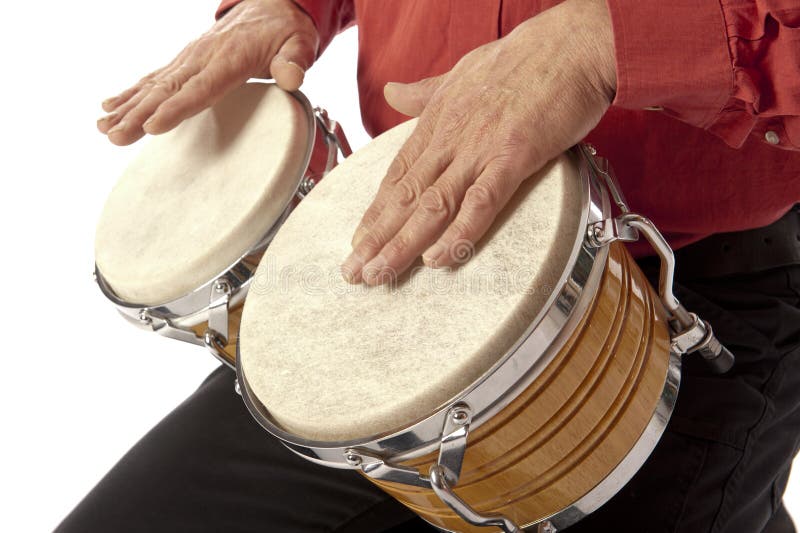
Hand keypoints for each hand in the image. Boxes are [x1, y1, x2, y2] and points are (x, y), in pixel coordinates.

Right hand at [96, 0, 318, 145]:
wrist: (271, 6)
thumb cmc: (285, 31)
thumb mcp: (299, 44)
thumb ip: (294, 62)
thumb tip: (292, 78)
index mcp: (230, 59)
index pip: (201, 88)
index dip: (176, 108)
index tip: (153, 126)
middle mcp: (202, 57)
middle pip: (167, 90)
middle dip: (139, 114)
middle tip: (116, 136)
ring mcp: (189, 58)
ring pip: (153, 85)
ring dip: (127, 107)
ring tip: (104, 128)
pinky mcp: (184, 61)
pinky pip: (153, 78)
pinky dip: (130, 93)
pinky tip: (109, 108)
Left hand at [341, 0, 615, 284]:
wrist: (572, 43)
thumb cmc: (525, 57)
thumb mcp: (461, 71)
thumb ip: (426, 92)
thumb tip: (392, 92)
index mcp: (438, 122)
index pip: (397, 175)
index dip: (376, 212)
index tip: (358, 241)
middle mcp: (451, 139)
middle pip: (404, 197)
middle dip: (376, 238)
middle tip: (353, 272)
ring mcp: (480, 148)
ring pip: (431, 205)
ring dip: (401, 244)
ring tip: (377, 275)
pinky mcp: (513, 156)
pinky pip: (481, 201)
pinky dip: (458, 232)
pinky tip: (437, 259)